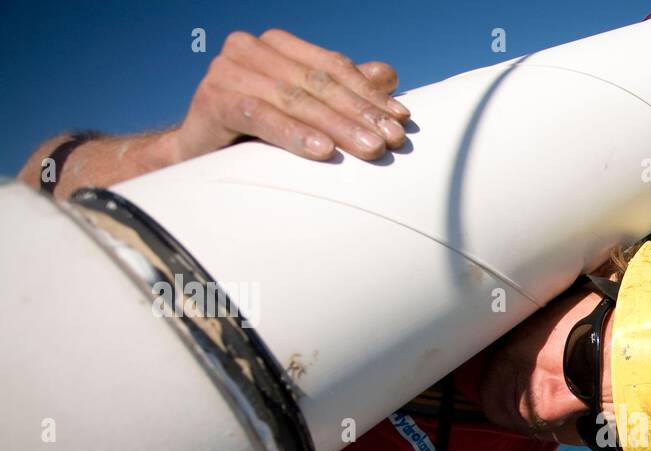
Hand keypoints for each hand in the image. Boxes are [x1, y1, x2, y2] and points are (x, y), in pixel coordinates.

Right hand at [170, 29, 410, 163]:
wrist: (198, 153)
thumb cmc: (254, 131)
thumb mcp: (305, 108)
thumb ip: (342, 89)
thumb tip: (388, 74)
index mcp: (277, 46)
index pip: (333, 66)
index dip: (369, 93)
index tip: (401, 119)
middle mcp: (251, 49)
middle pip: (318, 83)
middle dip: (359, 113)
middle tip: (392, 140)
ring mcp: (229, 70)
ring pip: (296, 99)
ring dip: (336, 126)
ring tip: (369, 149)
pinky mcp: (214, 99)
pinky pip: (262, 116)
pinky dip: (294, 134)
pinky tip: (322, 150)